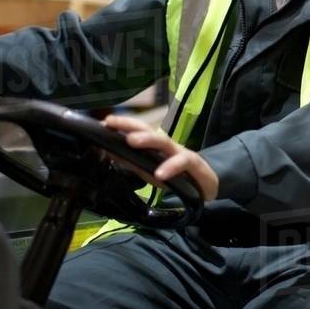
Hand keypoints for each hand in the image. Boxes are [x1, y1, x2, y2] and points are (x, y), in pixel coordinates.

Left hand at [103, 114, 218, 201]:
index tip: (103, 122)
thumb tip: (108, 151)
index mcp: (155, 146)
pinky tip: (159, 174)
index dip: (121, 125)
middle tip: (111, 123)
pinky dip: (170, 167)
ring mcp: (180, 153)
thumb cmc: (176, 175)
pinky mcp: (194, 163)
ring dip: (147, 140)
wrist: (206, 185)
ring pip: (164, 141)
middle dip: (129, 125)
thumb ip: (130, 162)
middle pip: (148, 130)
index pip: (137, 130)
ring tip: (131, 141)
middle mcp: (166, 146)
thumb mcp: (149, 170)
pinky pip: (182, 162)